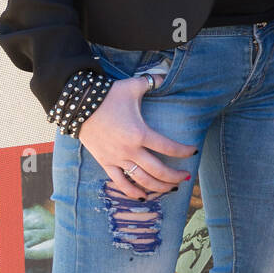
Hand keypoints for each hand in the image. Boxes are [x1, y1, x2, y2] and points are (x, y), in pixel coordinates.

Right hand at [77, 76, 197, 200]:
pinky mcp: (105, 163)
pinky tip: (143, 197)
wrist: (79, 105)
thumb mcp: (134, 86)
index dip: (184, 150)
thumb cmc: (109, 95)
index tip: (193, 151)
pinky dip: (132, 192)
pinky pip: (120, 182)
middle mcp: (130, 150)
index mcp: (141, 133)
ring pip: (141, 180)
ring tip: (171, 189)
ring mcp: (117, 159)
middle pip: (158, 170)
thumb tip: (166, 75)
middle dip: (174, 176)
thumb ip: (153, 81)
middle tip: (186, 177)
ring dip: (158, 187)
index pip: (168, 147)